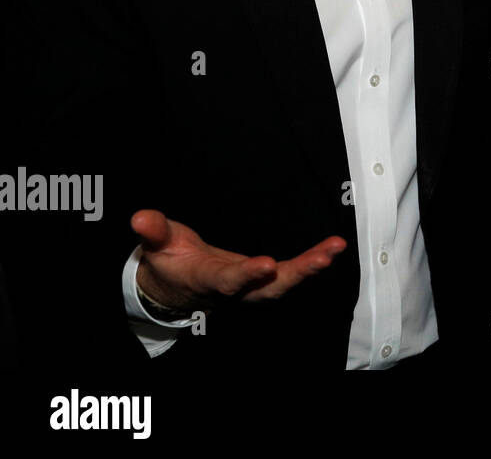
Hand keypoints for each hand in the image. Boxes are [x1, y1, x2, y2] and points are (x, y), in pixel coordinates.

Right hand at [131, 209, 345, 314]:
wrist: (174, 288)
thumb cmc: (168, 261)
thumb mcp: (157, 245)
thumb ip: (153, 231)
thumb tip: (140, 217)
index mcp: (206, 280)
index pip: (228, 280)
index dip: (246, 275)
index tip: (266, 265)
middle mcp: (234, 290)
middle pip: (268, 289)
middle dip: (297, 274)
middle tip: (323, 258)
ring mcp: (251, 288)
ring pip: (284, 284)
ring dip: (310, 268)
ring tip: (334, 249)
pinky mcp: (262, 282)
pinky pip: (289, 275)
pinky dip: (311, 264)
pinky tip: (331, 250)